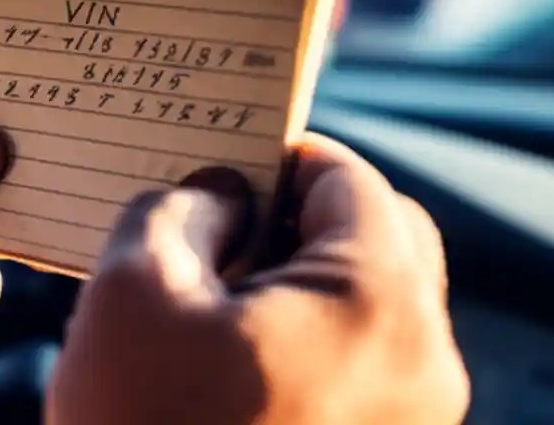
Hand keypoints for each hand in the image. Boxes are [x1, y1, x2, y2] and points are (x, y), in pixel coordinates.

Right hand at [48, 133, 469, 424]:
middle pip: (377, 243)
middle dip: (296, 220)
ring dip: (296, 286)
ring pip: (367, 312)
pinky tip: (225, 361)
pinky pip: (356, 373)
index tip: (227, 159)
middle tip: (216, 223)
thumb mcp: (132, 290)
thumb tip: (215, 195)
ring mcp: (413, 424)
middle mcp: (421, 364)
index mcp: (377, 302)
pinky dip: (302, 347)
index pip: (350, 180)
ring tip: (208, 296)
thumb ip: (179, 207)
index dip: (280, 155)